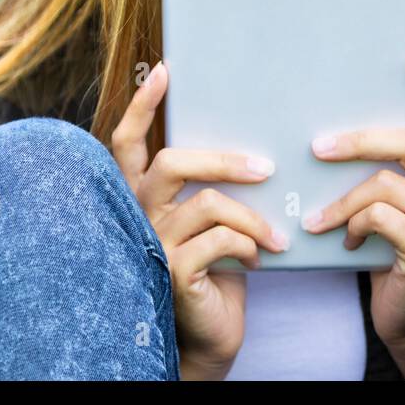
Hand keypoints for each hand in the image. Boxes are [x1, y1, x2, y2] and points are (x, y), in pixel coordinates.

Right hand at [110, 61, 289, 379]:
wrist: (212, 334)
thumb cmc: (217, 270)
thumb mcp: (213, 222)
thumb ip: (213, 187)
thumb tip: (257, 146)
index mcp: (143, 196)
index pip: (127, 143)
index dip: (143, 106)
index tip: (165, 70)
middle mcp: (137, 214)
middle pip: (171, 163)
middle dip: (223, 160)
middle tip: (266, 168)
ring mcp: (150, 243)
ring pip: (206, 204)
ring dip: (253, 218)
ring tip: (276, 237)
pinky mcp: (170, 271)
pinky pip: (219, 240)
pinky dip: (248, 246)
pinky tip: (258, 261)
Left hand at [300, 55, 404, 376]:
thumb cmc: (402, 256)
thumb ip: (396, 176)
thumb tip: (340, 138)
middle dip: (358, 140)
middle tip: (318, 146)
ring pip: (382, 184)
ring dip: (341, 202)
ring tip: (318, 219)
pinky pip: (377, 216)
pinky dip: (352, 226)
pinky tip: (349, 244)